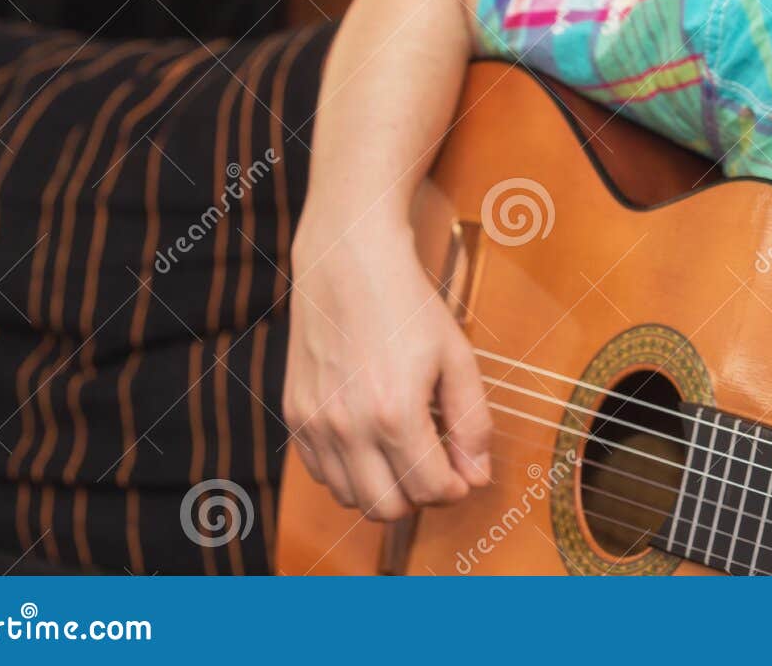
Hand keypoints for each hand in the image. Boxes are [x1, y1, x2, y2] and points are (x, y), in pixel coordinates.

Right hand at [284, 202, 492, 520]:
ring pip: (351, 499)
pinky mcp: (294, 414)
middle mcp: (346, 426)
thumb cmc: (407, 304)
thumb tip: (477, 476)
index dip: (456, 488)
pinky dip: (349, 472)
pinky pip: (322, 473)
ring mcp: (314, 422)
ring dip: (384, 488)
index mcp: (394, 413)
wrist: (348, 262)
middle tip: (437, 463)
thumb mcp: (457, 357)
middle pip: (388, 509)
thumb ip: (473, 422)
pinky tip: (371, 440)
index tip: (463, 470)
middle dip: (420, 496)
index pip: (430, 490)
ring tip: (405, 451)